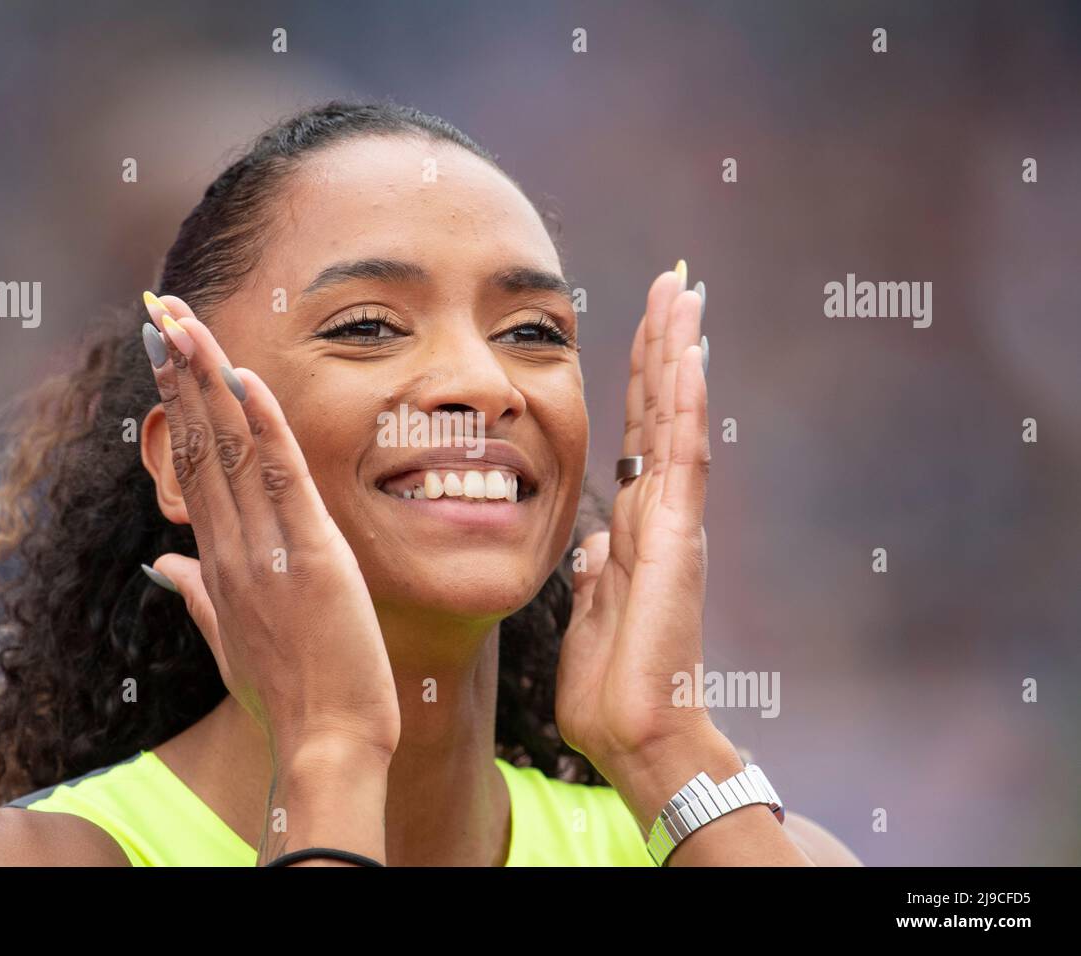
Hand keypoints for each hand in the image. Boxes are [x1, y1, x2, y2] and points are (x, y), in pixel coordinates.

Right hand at [141, 293, 399, 762]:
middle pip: (198, 447)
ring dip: (209, 381)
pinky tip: (247, 380)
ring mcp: (265, 549)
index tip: (163, 357)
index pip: (191, 470)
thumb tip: (162, 566)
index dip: (177, 409)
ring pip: (228, 450)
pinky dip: (263, 427)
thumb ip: (197, 595)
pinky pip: (280, 478)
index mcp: (217, 563)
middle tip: (160, 312)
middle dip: (180, 375)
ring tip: (184, 322)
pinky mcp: (309, 555)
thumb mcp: (230, 642)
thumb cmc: (287, 696)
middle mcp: (230, 548)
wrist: (326, 742)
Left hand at [555, 267, 715, 781]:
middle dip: (663, 345)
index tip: (640, 325)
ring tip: (683, 292)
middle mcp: (658, 513)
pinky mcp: (679, 535)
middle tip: (672, 283)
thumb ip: (592, 573)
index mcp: (632, 527)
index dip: (638, 380)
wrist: (635, 734)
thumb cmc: (611, 684)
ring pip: (676, 418)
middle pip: (660, 412)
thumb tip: (588, 545)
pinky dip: (687, 399)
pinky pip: (683, 452)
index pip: (636, 437)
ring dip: (678, 352)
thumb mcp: (586, 613)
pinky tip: (689, 349)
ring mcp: (673, 520)